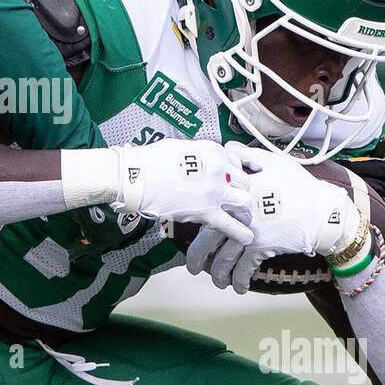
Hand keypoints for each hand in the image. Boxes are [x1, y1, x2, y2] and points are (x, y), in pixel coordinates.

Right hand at [111, 138, 252, 244]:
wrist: (136, 177)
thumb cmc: (151, 160)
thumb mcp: (181, 147)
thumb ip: (198, 154)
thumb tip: (201, 161)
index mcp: (213, 151)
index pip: (237, 162)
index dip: (235, 173)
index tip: (233, 180)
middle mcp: (220, 169)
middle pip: (244, 182)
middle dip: (241, 191)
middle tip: (236, 199)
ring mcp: (215, 192)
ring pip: (244, 203)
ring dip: (244, 210)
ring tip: (244, 218)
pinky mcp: (207, 212)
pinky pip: (232, 226)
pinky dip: (242, 233)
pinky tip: (247, 238)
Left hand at [187, 143, 360, 292]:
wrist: (322, 211)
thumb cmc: (299, 185)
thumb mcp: (273, 162)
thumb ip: (246, 155)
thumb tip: (226, 148)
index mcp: (236, 193)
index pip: (207, 208)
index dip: (195, 220)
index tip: (190, 229)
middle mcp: (237, 214)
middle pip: (207, 239)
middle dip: (196, 256)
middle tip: (191, 266)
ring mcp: (248, 232)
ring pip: (223, 258)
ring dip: (217, 273)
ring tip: (215, 281)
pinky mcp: (261, 248)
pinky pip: (244, 268)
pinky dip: (239, 280)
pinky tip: (238, 287)